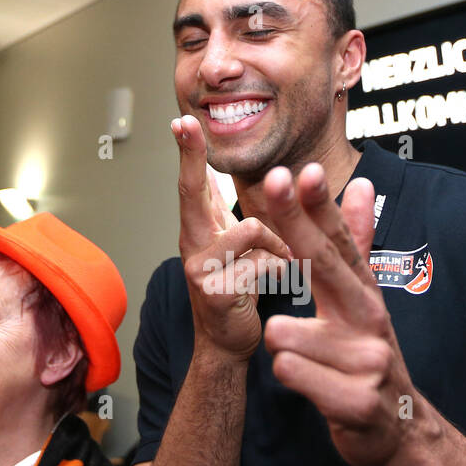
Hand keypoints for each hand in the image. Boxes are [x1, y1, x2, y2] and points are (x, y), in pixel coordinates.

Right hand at [173, 115, 290, 360]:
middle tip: (186, 124)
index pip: (193, 184)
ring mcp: (199, 268)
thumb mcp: (234, 250)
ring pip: (253, 228)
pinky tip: (279, 285)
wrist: (227, 345)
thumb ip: (232, 216)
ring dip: (280, 245)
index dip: (188, 152)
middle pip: (193, 191)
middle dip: (192, 156)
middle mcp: (192, 244)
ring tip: (283, 264)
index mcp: (200, 231)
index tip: (182, 121)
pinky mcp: (216, 291)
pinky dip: (283, 272)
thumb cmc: (235, 293)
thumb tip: (236, 179)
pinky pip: (264, 263)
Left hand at [261, 163, 421, 465]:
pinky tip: (303, 380)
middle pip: (322, 263)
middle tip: (269, 180)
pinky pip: (296, 373)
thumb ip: (358, 244)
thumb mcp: (363, 301)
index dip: (317, 205)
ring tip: (305, 361)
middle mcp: (369, 320)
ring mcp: (366, 361)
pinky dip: (290, 374)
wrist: (399, 431)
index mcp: (364, 295)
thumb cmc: (366, 361)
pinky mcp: (357, 402)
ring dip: (282, 344)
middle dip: (292, 221)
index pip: (338, 243)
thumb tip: (362, 184)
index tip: (299, 168)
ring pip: (288, 332)